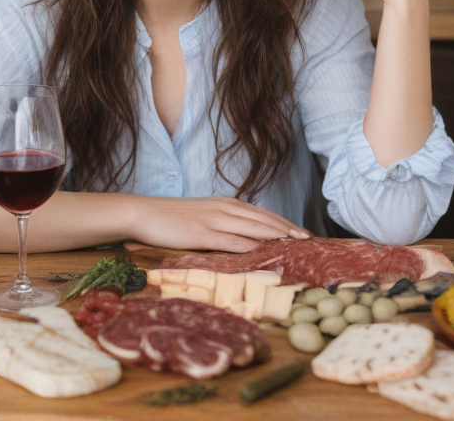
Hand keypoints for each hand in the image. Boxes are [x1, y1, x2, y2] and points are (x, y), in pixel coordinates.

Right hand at [128, 195, 310, 252]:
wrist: (143, 213)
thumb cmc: (170, 217)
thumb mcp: (202, 216)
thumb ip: (222, 224)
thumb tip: (243, 239)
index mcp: (224, 204)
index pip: (261, 213)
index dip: (283, 222)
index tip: (302, 232)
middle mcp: (223, 208)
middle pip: (263, 218)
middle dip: (288, 228)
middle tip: (310, 238)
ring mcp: (213, 220)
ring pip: (253, 226)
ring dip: (277, 234)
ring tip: (297, 243)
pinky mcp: (202, 234)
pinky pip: (231, 240)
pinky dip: (251, 245)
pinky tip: (264, 251)